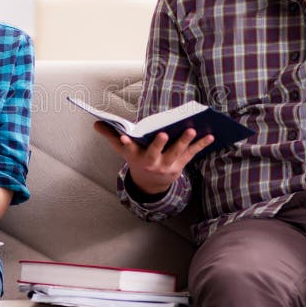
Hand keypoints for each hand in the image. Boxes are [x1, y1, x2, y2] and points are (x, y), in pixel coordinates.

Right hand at [93, 121, 213, 194]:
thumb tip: (95, 123)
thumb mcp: (122, 150)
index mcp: (136, 156)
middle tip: (163, 134)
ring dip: (184, 142)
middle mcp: (151, 162)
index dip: (125, 143)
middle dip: (159, 144)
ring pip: (176, 152)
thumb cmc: (136, 158)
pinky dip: (201, 145)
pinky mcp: (180, 165)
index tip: (123, 138)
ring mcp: (167, 165)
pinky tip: (210, 135)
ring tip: (191, 130)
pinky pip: (191, 154)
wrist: (150, 183)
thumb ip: (110, 135)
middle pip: (155, 152)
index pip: (128, 149)